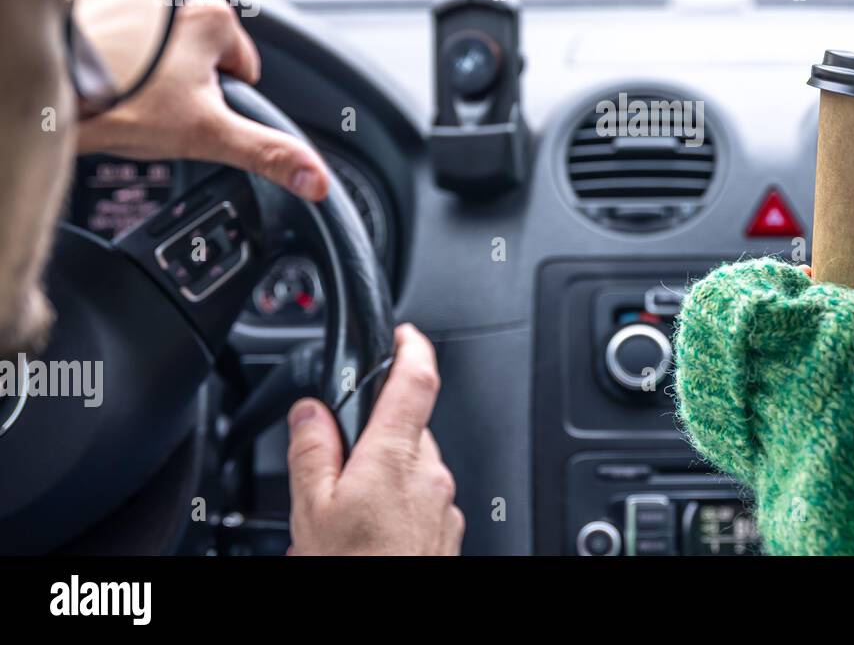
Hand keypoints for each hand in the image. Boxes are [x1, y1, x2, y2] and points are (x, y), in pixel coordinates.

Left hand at [75, 0, 329, 199]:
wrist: (36, 74)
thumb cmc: (116, 101)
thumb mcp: (204, 137)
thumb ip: (265, 154)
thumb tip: (317, 181)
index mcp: (215, 17)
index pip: (241, 68)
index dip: (217, 102)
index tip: (185, 114)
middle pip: (195, 50)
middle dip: (176, 81)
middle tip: (144, 106)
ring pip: (153, 36)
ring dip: (139, 60)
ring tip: (111, 88)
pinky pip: (109, 18)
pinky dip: (103, 41)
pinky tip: (88, 66)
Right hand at [285, 324, 463, 555]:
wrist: (389, 627)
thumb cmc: (352, 571)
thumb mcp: (311, 511)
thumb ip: (312, 451)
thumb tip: (311, 412)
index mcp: (395, 456)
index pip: (417, 378)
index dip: (412, 345)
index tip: (403, 332)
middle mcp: (431, 473)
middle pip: (408, 427)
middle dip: (376, 436)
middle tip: (337, 469)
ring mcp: (445, 504)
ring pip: (415, 466)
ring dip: (385, 476)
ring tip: (346, 517)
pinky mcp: (449, 532)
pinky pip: (423, 500)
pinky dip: (398, 506)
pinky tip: (369, 535)